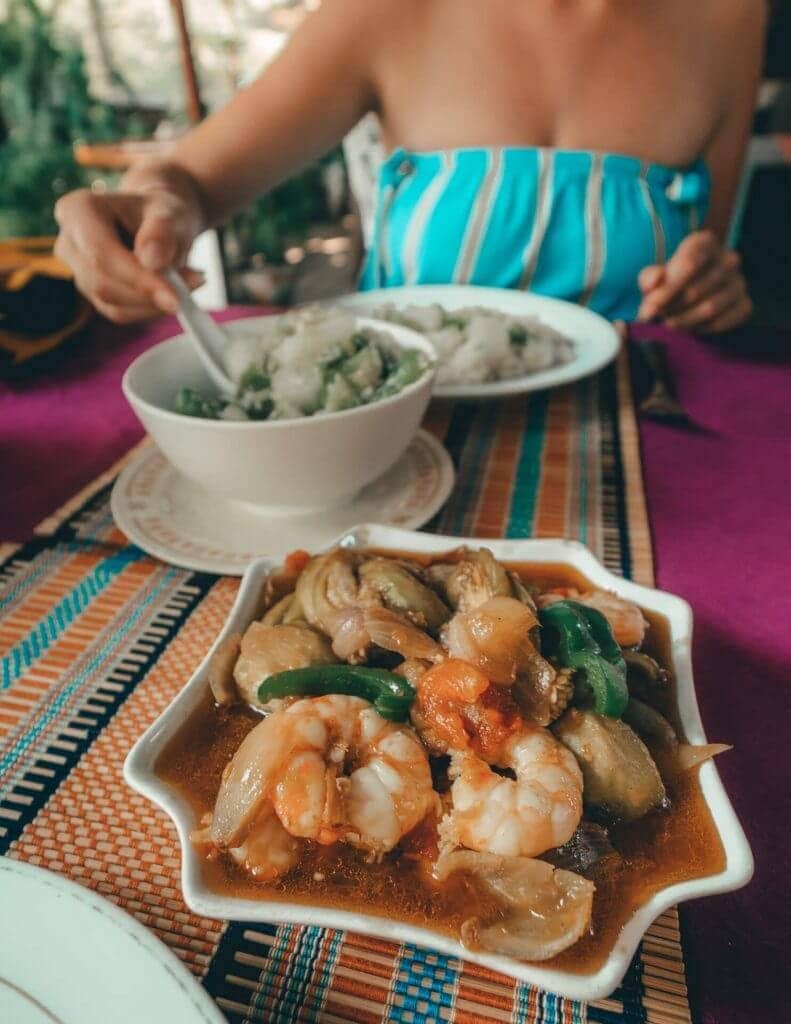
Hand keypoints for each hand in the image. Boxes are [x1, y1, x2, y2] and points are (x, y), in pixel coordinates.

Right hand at [54, 185, 202, 322]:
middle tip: (196, 283)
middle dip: (150, 293)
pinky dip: (151, 309)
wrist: (159, 222)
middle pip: (103, 282)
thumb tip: (151, 260)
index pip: (101, 253)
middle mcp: (68, 242)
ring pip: (112, 303)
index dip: (137, 279)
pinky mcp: (92, 293)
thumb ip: (162, 231)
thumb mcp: (170, 212)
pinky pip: (120, 314)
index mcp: (78, 210)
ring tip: (190, 281)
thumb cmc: (162, 211)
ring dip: (154, 303)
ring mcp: (77, 271)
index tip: (175, 298)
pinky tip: (172, 292)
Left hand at [636, 230, 751, 332]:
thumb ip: (649, 277)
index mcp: (705, 242)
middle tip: (659, 318)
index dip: (668, 289)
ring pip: (710, 308)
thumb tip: (656, 280)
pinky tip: (691, 328)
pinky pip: (724, 321)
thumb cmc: (669, 284)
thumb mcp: (653, 278)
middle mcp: (728, 259)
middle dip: (673, 308)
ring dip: (685, 320)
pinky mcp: (745, 305)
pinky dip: (703, 328)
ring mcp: (740, 282)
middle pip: (696, 290)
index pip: (689, 264)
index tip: (652, 306)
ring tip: (671, 324)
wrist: (689, 299)